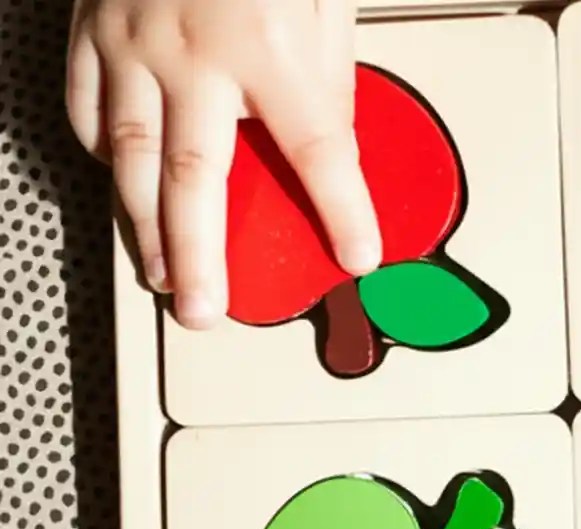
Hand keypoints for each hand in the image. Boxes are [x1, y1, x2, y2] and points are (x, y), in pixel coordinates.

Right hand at [66, 0, 380, 328]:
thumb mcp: (327, 2)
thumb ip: (327, 68)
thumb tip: (333, 131)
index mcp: (271, 47)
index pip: (321, 154)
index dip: (344, 213)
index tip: (359, 256)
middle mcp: (196, 54)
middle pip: (197, 180)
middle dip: (203, 256)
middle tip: (208, 309)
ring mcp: (133, 41)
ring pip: (129, 156)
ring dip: (143, 226)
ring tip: (159, 274)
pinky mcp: (94, 25)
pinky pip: (85, 103)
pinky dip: (98, 151)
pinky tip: (112, 184)